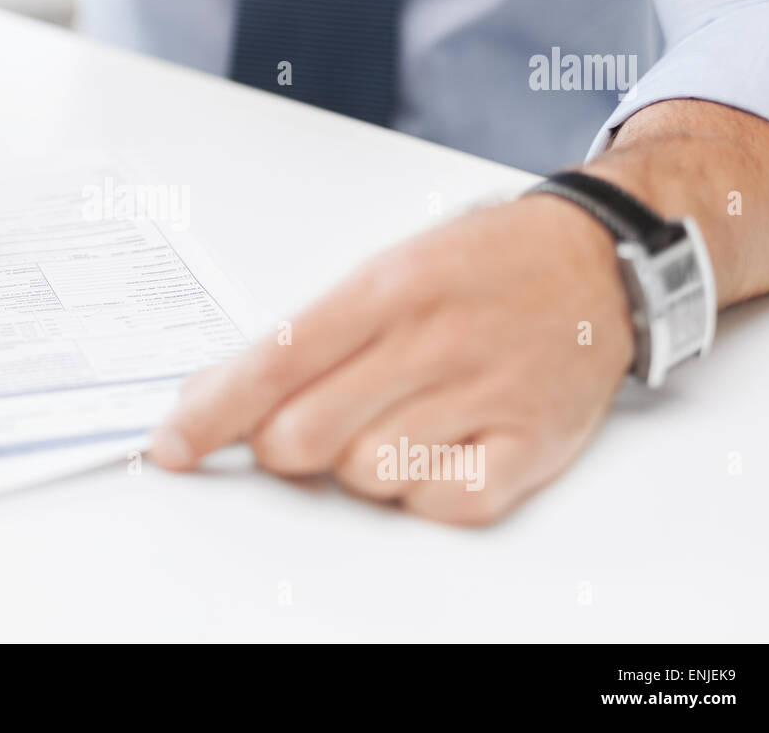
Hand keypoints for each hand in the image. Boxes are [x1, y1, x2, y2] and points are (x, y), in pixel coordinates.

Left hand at [150, 195, 634, 524]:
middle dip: (281, 443)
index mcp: (388, 288)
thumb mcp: (384, 270)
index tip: (172, 446)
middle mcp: (436, 341)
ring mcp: (488, 395)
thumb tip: (214, 396)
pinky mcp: (530, 446)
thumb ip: (303, 336)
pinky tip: (438, 442)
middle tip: (305, 421)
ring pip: (364, 475)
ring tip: (396, 414)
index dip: (211, 414)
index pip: (274, 362)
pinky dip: (419, 490)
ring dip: (357, 461)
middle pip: (305, 435)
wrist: (596, 263)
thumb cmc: (478, 265)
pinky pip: (437, 505)